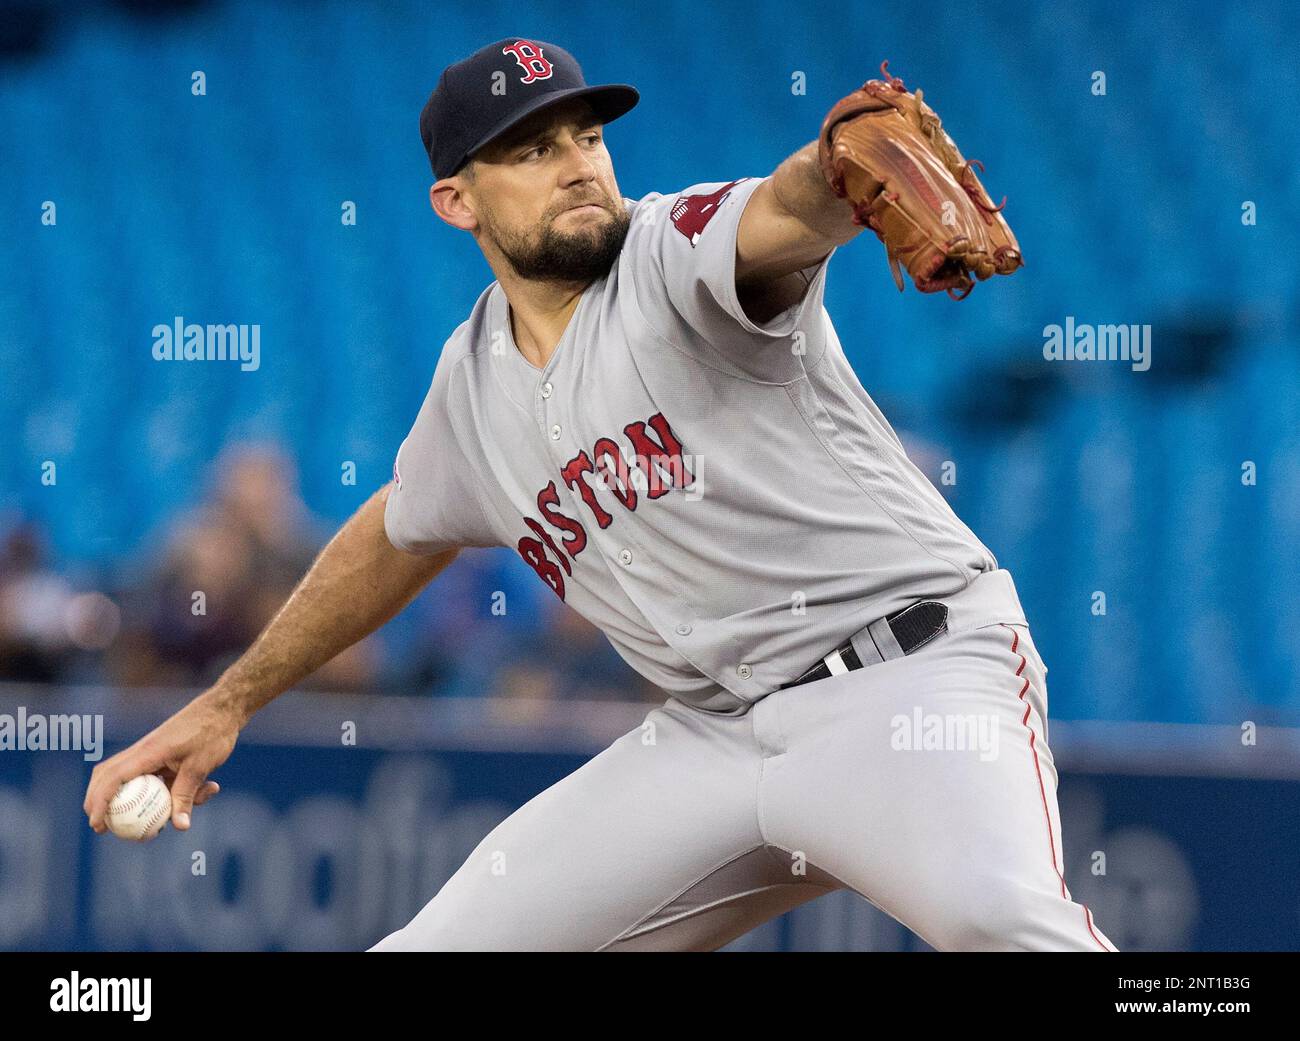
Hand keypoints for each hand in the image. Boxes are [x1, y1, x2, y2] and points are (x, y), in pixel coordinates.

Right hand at [83, 688, 242, 833]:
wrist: (223, 709)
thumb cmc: (212, 733)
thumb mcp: (200, 766)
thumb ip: (187, 796)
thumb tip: (180, 826)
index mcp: (148, 752)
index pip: (113, 777)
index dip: (99, 801)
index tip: (96, 823)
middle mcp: (143, 751)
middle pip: (107, 774)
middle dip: (97, 800)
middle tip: (99, 826)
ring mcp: (150, 752)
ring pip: (123, 775)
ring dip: (118, 796)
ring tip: (121, 821)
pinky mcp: (160, 754)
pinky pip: (146, 776)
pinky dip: (149, 792)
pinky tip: (167, 808)